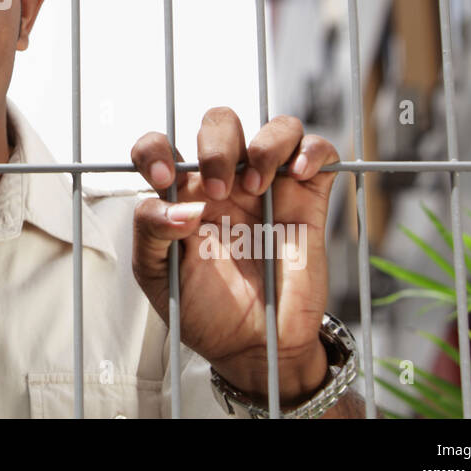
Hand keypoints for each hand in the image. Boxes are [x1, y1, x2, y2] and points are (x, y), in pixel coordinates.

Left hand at [130, 108, 339, 404]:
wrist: (254, 347)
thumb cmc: (202, 310)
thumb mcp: (158, 276)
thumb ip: (152, 233)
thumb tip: (183, 206)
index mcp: (181, 193)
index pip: (160, 146)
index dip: (154, 148)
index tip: (162, 178)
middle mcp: (224, 180)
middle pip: (220, 122)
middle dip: (216, 145)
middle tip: (220, 190)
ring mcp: (269, 187)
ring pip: (275, 127)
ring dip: (266, 143)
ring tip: (258, 185)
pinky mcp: (308, 199)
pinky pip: (318, 151)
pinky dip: (312, 150)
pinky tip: (298, 173)